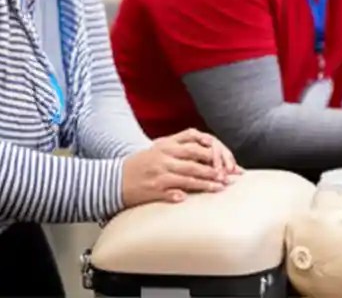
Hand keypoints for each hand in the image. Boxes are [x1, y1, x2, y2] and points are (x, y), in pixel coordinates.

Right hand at [121, 128, 242, 206]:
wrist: (112, 179)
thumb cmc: (139, 165)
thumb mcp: (158, 148)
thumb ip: (180, 145)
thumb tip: (208, 145)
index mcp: (166, 145)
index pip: (194, 141)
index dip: (212, 149)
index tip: (224, 157)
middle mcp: (164, 157)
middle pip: (194, 160)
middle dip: (214, 168)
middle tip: (228, 175)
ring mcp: (158, 174)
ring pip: (187, 177)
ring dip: (205, 183)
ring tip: (219, 187)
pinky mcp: (152, 190)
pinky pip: (169, 193)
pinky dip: (178, 195)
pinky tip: (187, 198)